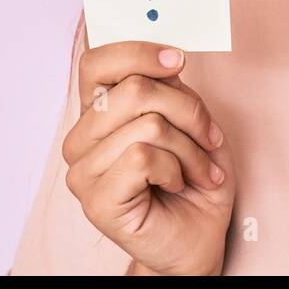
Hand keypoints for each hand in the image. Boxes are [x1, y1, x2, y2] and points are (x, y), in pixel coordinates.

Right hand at [62, 39, 235, 275]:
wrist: (198, 235)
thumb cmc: (193, 178)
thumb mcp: (188, 120)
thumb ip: (168, 88)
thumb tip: (167, 58)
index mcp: (97, 113)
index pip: (96, 63)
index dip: (138, 52)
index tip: (178, 59)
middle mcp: (81, 139)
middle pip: (134, 89)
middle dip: (188, 110)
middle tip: (208, 137)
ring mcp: (82, 171)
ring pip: (148, 125)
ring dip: (190, 147)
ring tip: (199, 169)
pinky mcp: (95, 200)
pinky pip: (143, 157)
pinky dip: (176, 169)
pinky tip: (177, 185)